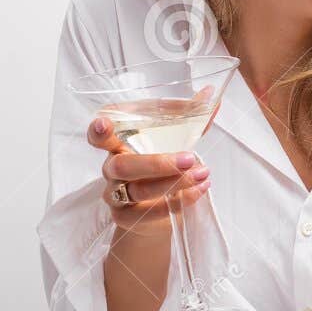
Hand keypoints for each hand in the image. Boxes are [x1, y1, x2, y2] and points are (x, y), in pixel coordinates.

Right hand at [88, 114, 211, 231]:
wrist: (154, 213)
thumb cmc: (161, 167)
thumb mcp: (175, 140)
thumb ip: (191, 117)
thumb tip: (213, 93)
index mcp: (118, 145)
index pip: (99, 136)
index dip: (98, 130)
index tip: (103, 123)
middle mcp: (112, 169)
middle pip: (123, 166)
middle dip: (157, 163)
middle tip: (189, 158)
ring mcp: (116, 195)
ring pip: (139, 190)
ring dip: (175, 183)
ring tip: (203, 173)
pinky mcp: (126, 217)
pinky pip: (149, 213)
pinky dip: (177, 202)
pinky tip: (198, 191)